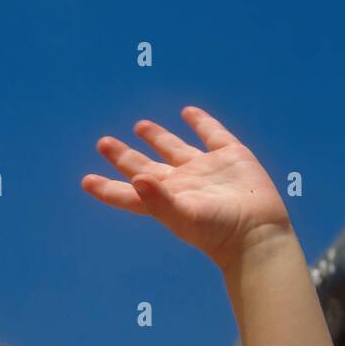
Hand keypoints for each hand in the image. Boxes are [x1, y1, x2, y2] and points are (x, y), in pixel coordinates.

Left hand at [80, 105, 293, 268]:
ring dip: (156, 137)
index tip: (86, 181)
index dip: (107, 188)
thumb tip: (136, 178)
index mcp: (164, 199)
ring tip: (139, 126)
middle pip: (144, 166)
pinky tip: (188, 113)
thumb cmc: (218, 231)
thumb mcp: (184, 216)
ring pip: (174, 149)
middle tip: (103, 143)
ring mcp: (205, 169)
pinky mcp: (231, 157)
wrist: (258, 231)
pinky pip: (212, 134)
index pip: (128, 193)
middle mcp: (181, 183)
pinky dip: (200, 122)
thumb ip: (158, 200)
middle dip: (124, 156)